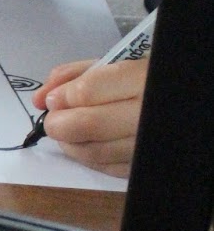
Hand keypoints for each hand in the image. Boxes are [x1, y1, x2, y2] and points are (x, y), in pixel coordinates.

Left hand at [32, 56, 147, 176]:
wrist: (188, 101)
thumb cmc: (145, 77)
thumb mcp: (118, 63)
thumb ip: (77, 75)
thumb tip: (42, 97)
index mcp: (142, 80)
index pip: (87, 92)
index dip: (61, 97)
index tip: (53, 98)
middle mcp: (145, 116)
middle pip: (86, 125)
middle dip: (58, 123)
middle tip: (53, 119)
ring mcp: (146, 146)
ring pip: (92, 152)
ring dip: (69, 143)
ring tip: (67, 129)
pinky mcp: (143, 166)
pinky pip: (107, 167)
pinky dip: (88, 156)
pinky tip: (86, 143)